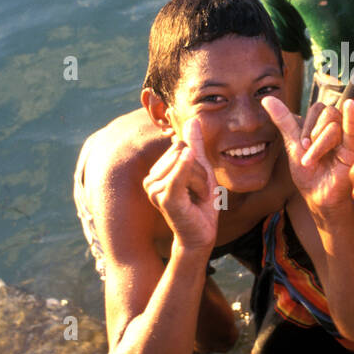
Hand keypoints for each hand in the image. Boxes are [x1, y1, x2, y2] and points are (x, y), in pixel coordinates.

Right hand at [143, 118, 218, 250]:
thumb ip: (195, 145)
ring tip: (197, 198)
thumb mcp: (201, 169)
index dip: (198, 162)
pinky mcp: (165, 198)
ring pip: (187, 164)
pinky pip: (178, 176)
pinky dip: (185, 167)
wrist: (201, 234)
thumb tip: (192, 119)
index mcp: (156, 171)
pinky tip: (189, 156)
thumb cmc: (200, 204)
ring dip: (202, 182)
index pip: (181, 146)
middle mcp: (151, 179)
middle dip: (200, 172)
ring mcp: (155, 189)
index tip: (198, 182)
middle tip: (199, 192)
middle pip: (183, 153)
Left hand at [262, 97, 353, 212]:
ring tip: (315, 161)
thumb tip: (267, 98)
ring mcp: (346, 138)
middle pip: (328, 112)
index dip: (306, 125)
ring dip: (320, 145)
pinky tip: (350, 105)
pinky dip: (351, 117)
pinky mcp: (353, 151)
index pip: (317, 108)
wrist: (317, 196)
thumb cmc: (307, 172)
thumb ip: (284, 120)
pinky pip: (352, 131)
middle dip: (313, 133)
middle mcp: (337, 128)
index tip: (301, 145)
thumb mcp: (292, 144)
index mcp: (323, 124)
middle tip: (308, 152)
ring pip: (333, 126)